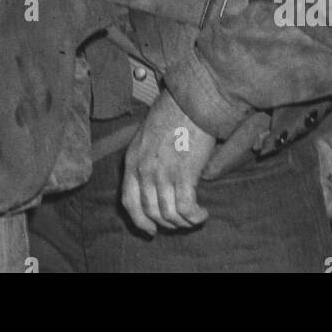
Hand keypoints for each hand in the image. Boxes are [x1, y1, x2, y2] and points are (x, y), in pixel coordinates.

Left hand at [121, 89, 216, 235]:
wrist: (191, 101)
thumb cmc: (172, 112)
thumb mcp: (147, 135)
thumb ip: (146, 159)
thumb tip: (155, 181)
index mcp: (132, 160)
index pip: (129, 201)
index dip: (140, 220)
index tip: (151, 230)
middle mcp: (144, 170)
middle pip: (150, 212)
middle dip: (166, 223)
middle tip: (180, 223)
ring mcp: (163, 173)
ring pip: (169, 214)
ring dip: (183, 222)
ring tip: (194, 218)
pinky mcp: (184, 174)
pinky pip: (186, 209)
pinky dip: (195, 217)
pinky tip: (202, 213)